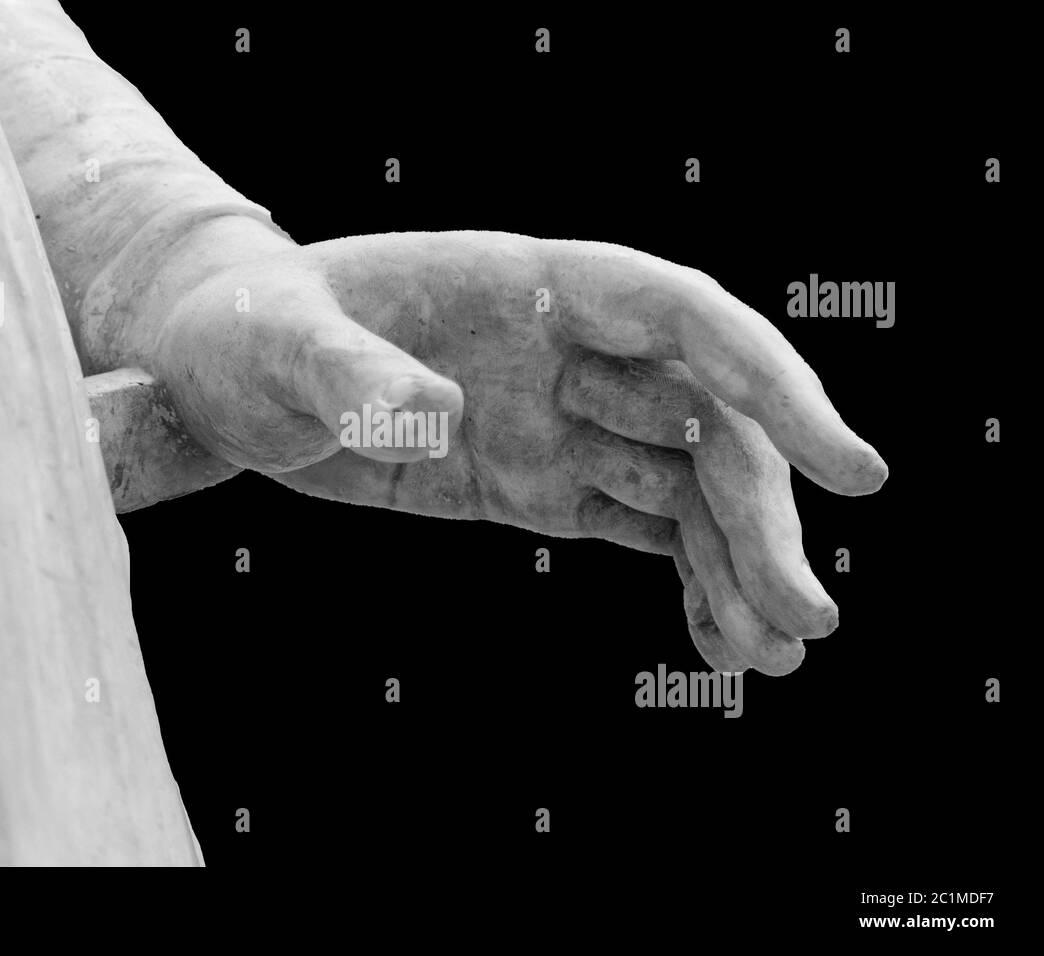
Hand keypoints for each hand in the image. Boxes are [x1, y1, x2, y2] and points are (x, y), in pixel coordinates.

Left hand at [150, 229, 886, 674]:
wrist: (228, 372)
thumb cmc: (249, 326)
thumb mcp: (280, 343)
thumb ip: (350, 375)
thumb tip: (430, 417)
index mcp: (536, 286)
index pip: (685, 320)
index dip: (773, 386)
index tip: (842, 467)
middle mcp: (571, 353)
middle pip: (704, 428)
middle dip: (763, 520)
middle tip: (807, 622)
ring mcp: (559, 421)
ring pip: (683, 491)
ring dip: (737, 567)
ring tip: (775, 657)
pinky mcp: (536, 482)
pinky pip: (635, 529)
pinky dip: (683, 581)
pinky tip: (714, 643)